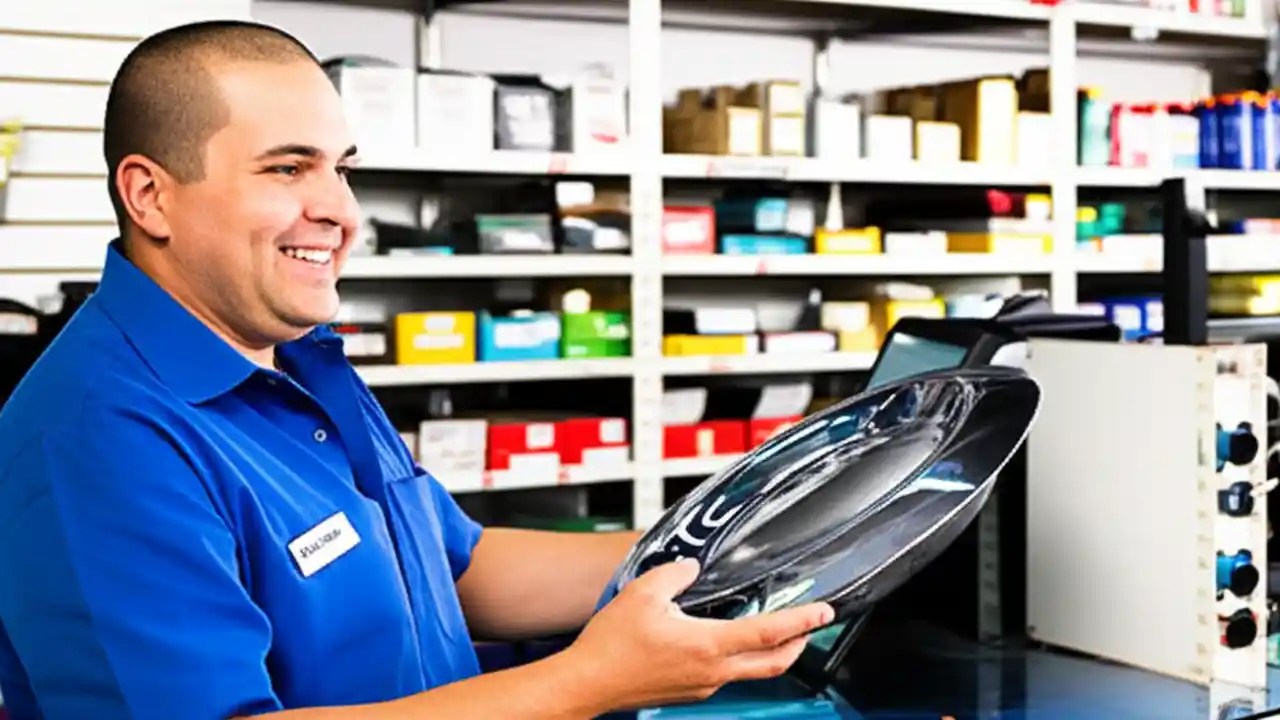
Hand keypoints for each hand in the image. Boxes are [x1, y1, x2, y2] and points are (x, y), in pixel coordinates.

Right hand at [565, 558, 834, 711]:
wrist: (588, 682)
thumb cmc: (612, 644)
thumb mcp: (643, 592)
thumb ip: (675, 573)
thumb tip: (691, 568)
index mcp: (708, 645)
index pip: (769, 633)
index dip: (802, 621)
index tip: (824, 611)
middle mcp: (713, 671)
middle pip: (774, 663)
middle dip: (799, 643)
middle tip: (811, 625)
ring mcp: (703, 685)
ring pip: (752, 671)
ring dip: (770, 652)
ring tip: (774, 630)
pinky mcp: (690, 692)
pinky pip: (726, 674)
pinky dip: (740, 657)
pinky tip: (726, 641)